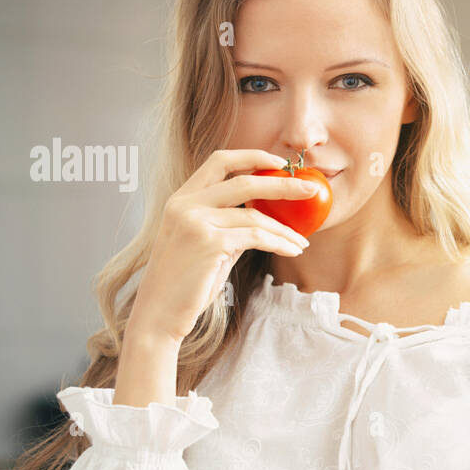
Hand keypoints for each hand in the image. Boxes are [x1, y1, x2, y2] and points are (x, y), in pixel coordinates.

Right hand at [127, 149, 319, 344]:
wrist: (159, 313)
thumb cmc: (184, 283)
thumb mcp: (203, 244)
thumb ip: (226, 225)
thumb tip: (264, 217)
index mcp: (181, 198)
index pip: (219, 161)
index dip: (252, 157)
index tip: (279, 162)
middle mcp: (185, 204)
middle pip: (244, 180)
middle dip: (282, 183)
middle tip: (310, 188)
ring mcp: (195, 221)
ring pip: (255, 216)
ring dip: (286, 229)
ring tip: (302, 241)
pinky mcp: (209, 243)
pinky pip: (256, 236)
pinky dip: (280, 242)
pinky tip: (292, 249)